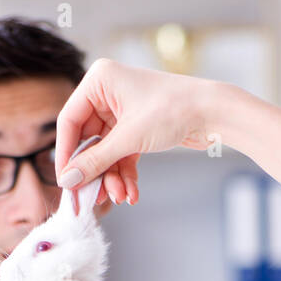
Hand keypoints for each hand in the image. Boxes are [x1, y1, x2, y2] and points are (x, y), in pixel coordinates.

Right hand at [55, 58, 226, 211]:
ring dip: (112, 177)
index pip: (70, 121)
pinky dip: (125, 174)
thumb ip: (95, 161)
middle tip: (92, 199)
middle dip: (95, 172)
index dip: (66, 154)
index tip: (66, 183)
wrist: (214, 113)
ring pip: (106, 152)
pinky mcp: (138, 128)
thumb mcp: (129, 138)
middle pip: (88, 141)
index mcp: (99, 81)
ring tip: (120, 197)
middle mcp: (108, 93)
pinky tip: (131, 193)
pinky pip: (122, 154)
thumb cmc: (174, 110)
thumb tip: (68, 181)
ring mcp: (123, 111)